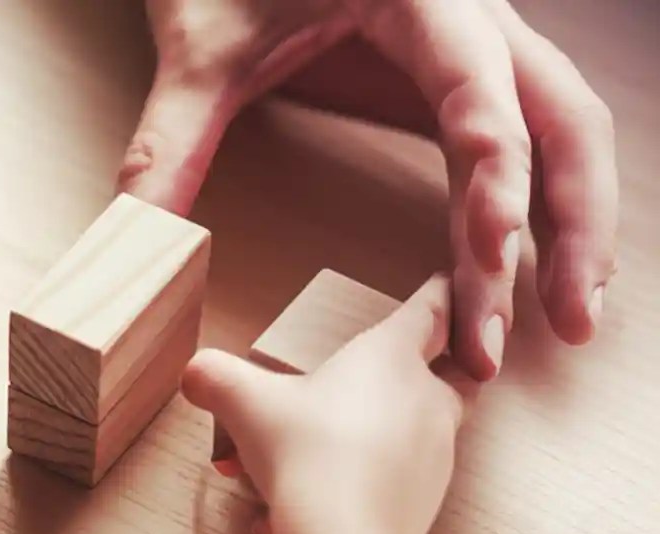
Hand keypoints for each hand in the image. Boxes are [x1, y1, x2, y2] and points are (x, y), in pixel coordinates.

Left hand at [121, 0, 617, 380]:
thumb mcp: (197, 48)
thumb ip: (170, 140)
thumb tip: (140, 238)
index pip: (480, 93)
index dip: (494, 182)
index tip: (488, 260)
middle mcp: (467, 16)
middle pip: (561, 115)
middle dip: (572, 221)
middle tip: (566, 322)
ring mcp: (471, 44)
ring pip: (563, 126)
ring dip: (574, 220)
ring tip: (570, 317)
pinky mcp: (455, 74)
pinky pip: (524, 135)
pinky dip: (542, 201)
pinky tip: (535, 265)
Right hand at [181, 277, 475, 533]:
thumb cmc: (304, 451)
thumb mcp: (243, 403)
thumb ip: (215, 378)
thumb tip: (195, 373)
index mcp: (391, 357)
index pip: (432, 312)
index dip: (441, 294)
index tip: (449, 280)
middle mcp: (425, 399)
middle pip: (455, 373)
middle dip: (437, 368)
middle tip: (409, 369)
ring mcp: (435, 453)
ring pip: (425, 431)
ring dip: (386, 434)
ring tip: (321, 455)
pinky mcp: (427, 500)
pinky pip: (398, 482)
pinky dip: (366, 485)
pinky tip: (311, 505)